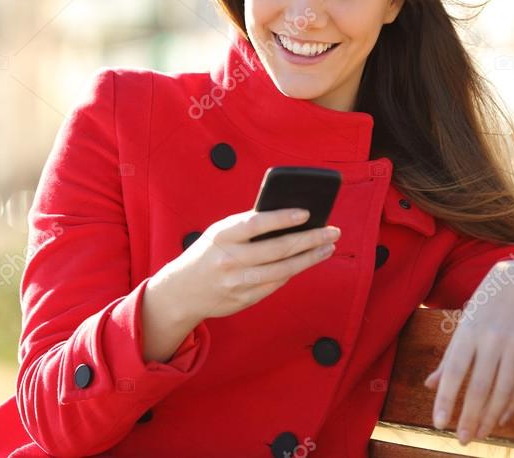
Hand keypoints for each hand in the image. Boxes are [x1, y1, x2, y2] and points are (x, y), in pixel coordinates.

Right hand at [154, 207, 339, 322]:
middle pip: (278, 249)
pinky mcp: (243, 300)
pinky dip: (291, 273)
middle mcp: (229, 259)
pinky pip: (274, 285)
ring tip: (327, 248)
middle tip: (332, 232)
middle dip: (310, 239)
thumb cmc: (206, 254)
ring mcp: (237, 282)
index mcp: (222, 236)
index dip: (282, 218)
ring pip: (282, 270)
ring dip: (309, 258)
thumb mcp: (219, 233)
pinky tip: (305, 263)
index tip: (307, 213)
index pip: (256, 223)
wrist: (181, 291)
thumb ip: (247, 226)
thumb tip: (287, 217)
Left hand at [423, 260, 513, 444]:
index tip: (438, 423)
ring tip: (479, 434)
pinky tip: (500, 419)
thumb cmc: (483, 308)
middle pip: (480, 387)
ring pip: (504, 390)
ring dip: (491, 417)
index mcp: (469, 332)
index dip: (446, 399)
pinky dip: (512, 405)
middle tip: (462, 439)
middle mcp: (492, 339)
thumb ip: (449, 359)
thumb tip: (430, 385)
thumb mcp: (462, 326)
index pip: (455, 372)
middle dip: (470, 417)